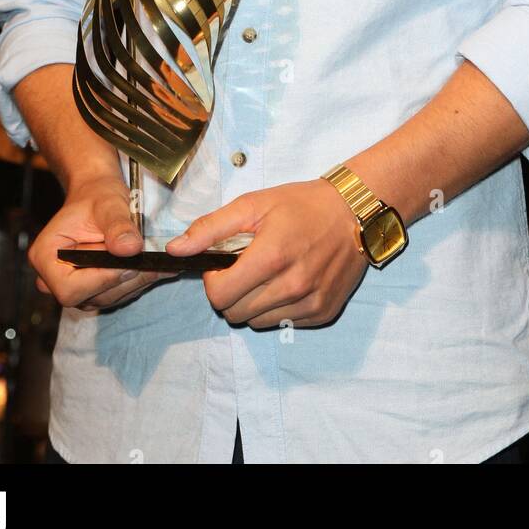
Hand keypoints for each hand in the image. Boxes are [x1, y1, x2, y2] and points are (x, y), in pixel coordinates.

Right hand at [29, 172, 178, 311]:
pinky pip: (115, 295)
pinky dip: (135, 281)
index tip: (127, 263)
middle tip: (149, 259)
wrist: (98, 195)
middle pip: (90, 298)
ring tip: (151, 259)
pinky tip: (149, 264)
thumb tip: (130, 249)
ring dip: (133, 282)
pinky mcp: (92, 289)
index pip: (69, 289)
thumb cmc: (97, 196)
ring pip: (106, 299)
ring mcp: (74, 286)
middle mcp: (54, 278)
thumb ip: (118, 226)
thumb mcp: (109, 204)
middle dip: (122, 280)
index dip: (101, 280)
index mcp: (46, 256)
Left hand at [164, 179, 366, 328]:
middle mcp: (291, 286)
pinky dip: (278, 308)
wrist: (353, 212)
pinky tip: (288, 282)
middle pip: (234, 313)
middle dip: (231, 291)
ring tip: (268, 274)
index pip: (219, 295)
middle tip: (246, 267)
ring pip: (256, 322)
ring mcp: (310, 303)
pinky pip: (283, 324)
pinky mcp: (323, 313)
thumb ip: (210, 228)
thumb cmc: (300, 205)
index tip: (224, 263)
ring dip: (253, 302)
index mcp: (270, 258)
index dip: (214, 280)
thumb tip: (175, 249)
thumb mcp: (252, 205)